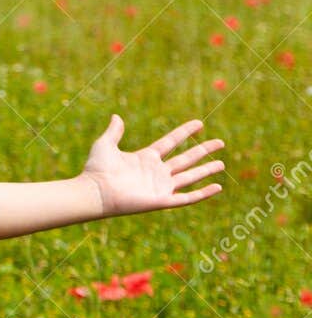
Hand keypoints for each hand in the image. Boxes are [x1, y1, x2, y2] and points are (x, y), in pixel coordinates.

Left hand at [80, 114, 224, 217]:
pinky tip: (218, 187)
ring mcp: (160, 187)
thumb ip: (114, 132)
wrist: (94, 192)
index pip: (171, 142)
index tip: (199, 124)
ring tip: (222, 164)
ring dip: (207, 170)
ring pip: (190, 177)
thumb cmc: (96, 170)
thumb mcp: (105, 145)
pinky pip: (188, 198)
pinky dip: (203, 193)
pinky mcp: (162, 200)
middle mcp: (156, 172)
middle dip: (203, 151)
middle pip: (186, 159)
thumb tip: (116, 116)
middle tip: (220, 142)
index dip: (185, 132)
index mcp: (145, 158)